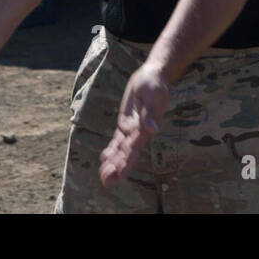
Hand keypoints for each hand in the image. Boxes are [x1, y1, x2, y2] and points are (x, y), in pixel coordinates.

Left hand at [99, 62, 169, 186]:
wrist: (153, 74)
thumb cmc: (155, 83)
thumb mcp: (153, 94)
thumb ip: (151, 112)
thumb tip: (153, 130)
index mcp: (145, 127)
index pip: (135, 147)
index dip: (127, 162)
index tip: (120, 176)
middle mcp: (139, 131)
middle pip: (126, 153)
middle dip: (117, 168)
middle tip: (107, 184)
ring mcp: (132, 128)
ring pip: (120, 149)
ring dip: (113, 163)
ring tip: (104, 178)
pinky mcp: (126, 123)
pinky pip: (117, 140)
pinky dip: (111, 150)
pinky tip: (105, 160)